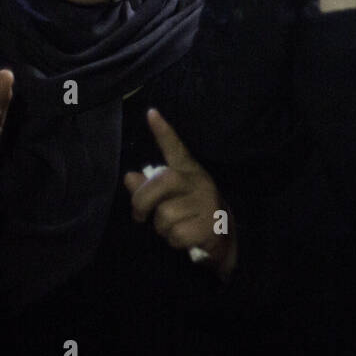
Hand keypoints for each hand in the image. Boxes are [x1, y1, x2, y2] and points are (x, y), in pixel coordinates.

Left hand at [123, 109, 236, 280]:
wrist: (225, 237)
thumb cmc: (191, 213)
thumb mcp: (171, 198)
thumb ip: (148, 188)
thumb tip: (129, 177)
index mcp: (188, 172)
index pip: (175, 148)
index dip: (163, 132)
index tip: (151, 113)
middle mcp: (199, 182)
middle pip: (162, 181)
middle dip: (142, 201)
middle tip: (140, 215)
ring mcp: (207, 202)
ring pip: (166, 215)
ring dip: (162, 229)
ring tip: (176, 228)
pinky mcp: (210, 224)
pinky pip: (177, 235)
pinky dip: (174, 242)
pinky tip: (186, 239)